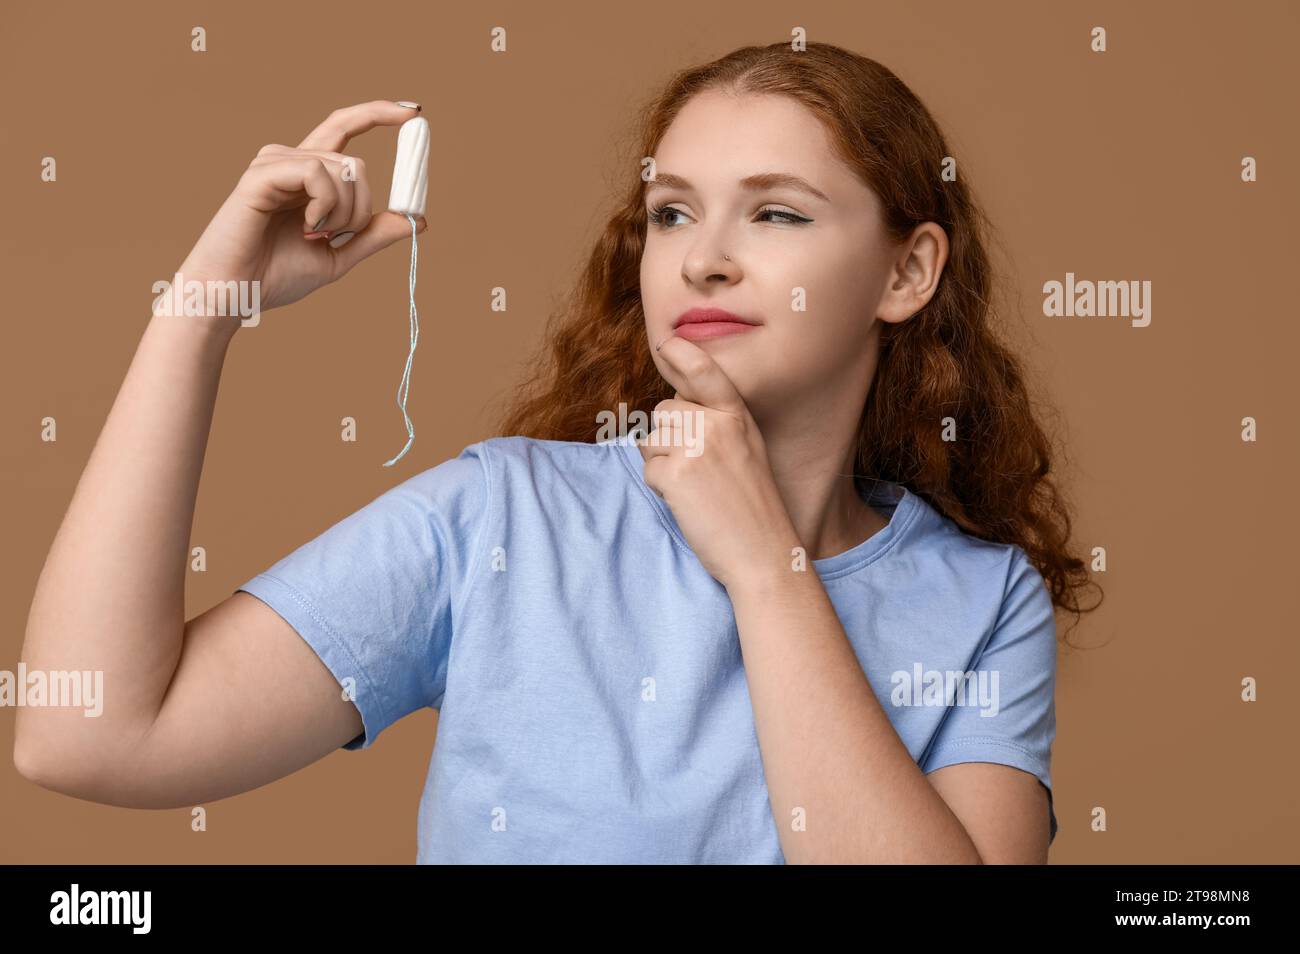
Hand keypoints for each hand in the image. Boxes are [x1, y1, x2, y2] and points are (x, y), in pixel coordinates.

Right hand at [173, 100, 426, 316]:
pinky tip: (306, 227)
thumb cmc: (276, 275)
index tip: (413, 112)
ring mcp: (274, 162)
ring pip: (343, 169)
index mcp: (307, 174)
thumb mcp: (339, 255)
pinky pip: (316, 173)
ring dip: (344, 213)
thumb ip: (373, 234)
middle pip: (356, 163)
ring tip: (314, 236)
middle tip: (338, 236)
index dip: (378, 113)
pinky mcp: (262, 173)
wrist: (236, 293)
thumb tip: (417, 220)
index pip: (344, 127)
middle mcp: (291, 160)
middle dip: (363, 207)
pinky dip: (324, 205)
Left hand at [637, 334, 798, 590]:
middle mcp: (715, 424)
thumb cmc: (753, 506)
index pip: (704, 372)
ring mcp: (694, 447)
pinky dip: (661, 489)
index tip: (666, 343)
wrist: (763, 552)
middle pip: (664, 412)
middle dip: (669, 437)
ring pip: (651, 440)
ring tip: (695, 487)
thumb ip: (717, 424)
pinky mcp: (675, 474)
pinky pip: (649, 471)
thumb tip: (673, 407)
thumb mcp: (747, 450)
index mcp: (736, 416)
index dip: (682, 354)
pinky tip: (689, 503)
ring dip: (662, 464)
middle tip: (699, 470)